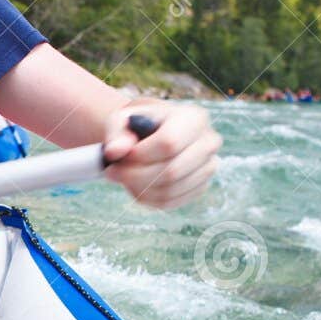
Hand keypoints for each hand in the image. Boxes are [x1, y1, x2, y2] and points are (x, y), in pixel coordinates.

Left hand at [101, 102, 220, 209]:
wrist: (150, 135)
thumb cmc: (137, 125)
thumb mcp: (122, 121)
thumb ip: (116, 133)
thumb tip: (114, 152)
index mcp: (194, 118)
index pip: (169, 143)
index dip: (139, 155)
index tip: (117, 157)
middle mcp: (208, 142)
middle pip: (172, 171)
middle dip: (135, 175)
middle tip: (111, 171)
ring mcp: (208, 167)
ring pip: (170, 189)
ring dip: (138, 187)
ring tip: (121, 176)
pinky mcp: (199, 188)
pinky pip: (170, 202)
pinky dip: (146, 197)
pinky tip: (133, 185)